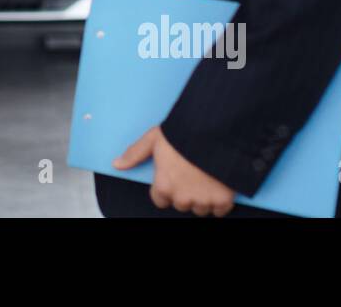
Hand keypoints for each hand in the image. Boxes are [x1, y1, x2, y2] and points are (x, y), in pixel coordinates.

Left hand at [113, 125, 235, 216]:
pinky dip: (220, 201)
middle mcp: (182, 197)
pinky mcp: (223, 199)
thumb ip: (135, 154)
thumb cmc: (183, 132)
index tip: (173, 178)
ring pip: (200, 209)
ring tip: (205, 178)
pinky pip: (220, 210)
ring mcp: (203, 200)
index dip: (166, 188)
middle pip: (181, 204)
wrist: (215, 130)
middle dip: (185, 193)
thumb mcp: (154, 138)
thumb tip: (117, 164)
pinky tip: (218, 186)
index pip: (161, 200)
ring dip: (202, 198)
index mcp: (164, 185)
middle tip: (191, 175)